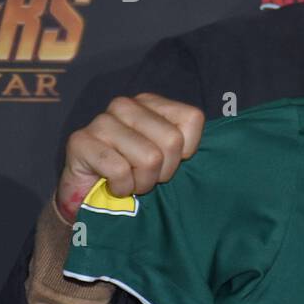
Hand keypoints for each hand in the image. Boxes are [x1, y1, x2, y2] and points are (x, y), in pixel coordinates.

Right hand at [55, 93, 205, 221]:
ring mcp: (101, 120)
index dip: (185, 152)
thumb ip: (187, 146)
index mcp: (151, 102)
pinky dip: (121, 188)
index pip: (192, 118)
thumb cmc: (135, 176)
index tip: (168, 162)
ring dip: (142, 182)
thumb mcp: (168, 158)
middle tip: (146, 176)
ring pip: (149, 158)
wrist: (91, 200)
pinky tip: (112, 185)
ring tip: (129, 181)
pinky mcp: (81, 141)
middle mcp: (126, 105)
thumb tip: (222, 148)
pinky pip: (120, 171)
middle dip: (163, 171)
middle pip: (172, 141)